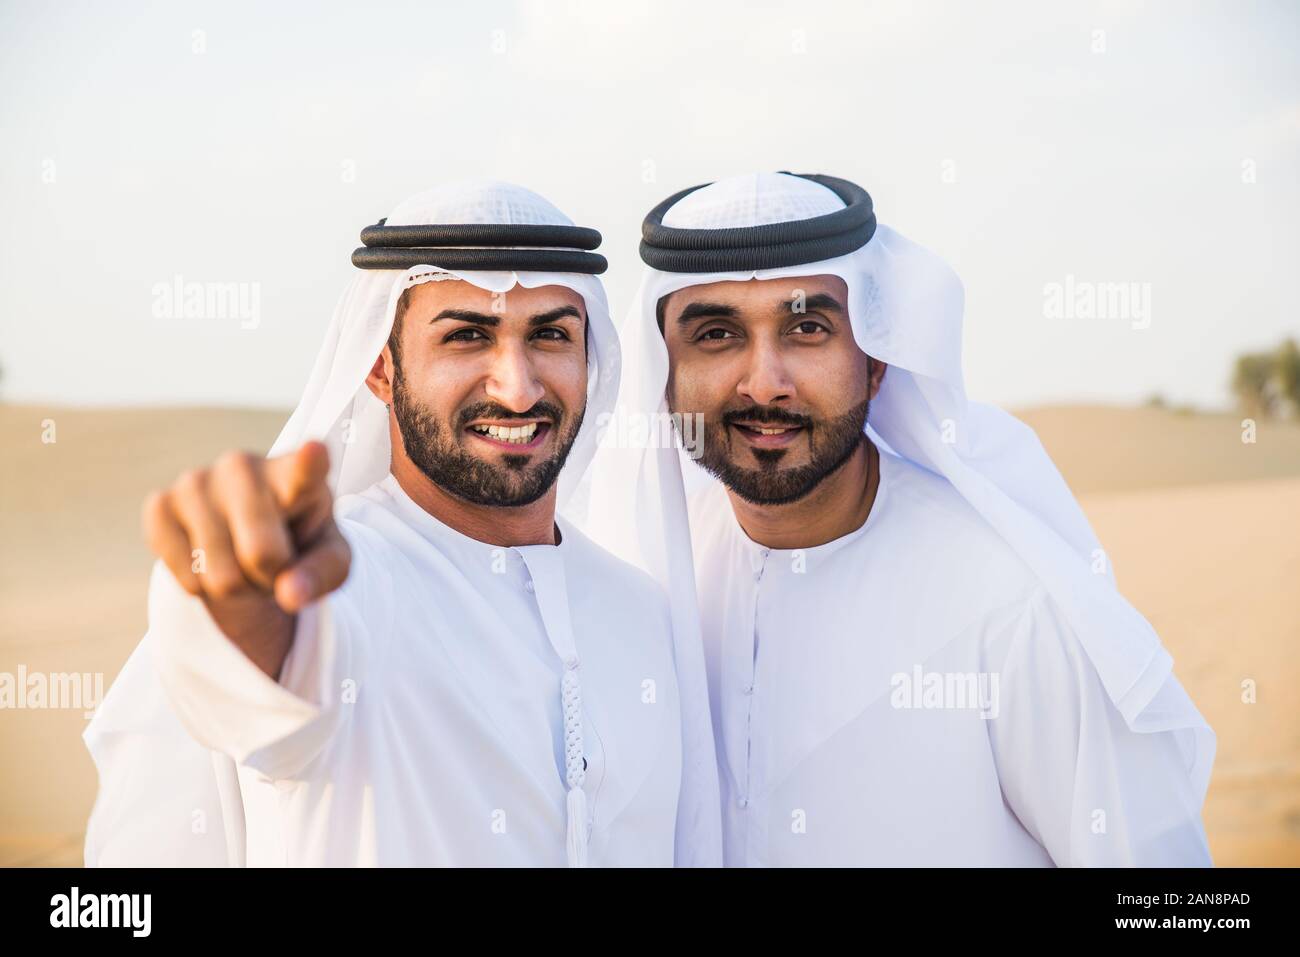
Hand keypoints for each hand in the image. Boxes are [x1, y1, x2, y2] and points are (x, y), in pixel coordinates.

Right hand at [142, 441, 349, 675]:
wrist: (248, 538)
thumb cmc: (299, 542)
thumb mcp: (330, 561)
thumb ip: (321, 575)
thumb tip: (290, 594)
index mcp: (296, 474)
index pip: (305, 469)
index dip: (309, 462)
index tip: (316, 451)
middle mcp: (243, 466)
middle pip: (262, 554)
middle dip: (271, 577)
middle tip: (276, 562)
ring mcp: (196, 481)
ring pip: (222, 576)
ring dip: (238, 586)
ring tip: (243, 558)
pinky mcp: (159, 505)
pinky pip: (186, 578)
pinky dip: (202, 586)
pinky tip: (210, 558)